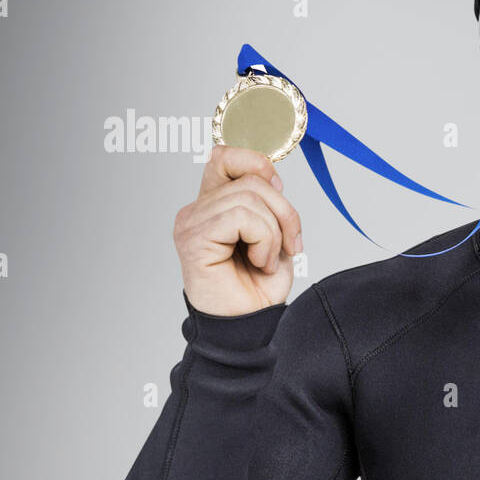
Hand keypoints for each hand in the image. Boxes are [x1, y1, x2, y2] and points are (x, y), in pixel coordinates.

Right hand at [174, 145, 302, 315]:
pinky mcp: (193, 238)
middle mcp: (197, 209)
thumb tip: (271, 175)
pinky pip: (241, 218)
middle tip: (288, 245)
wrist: (250, 323)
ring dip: (274, 233)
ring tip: (266, 259)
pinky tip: (257, 262)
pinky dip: (263, 241)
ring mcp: (191, 223)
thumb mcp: (274, 233)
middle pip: (251, 179)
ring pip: (250, 198)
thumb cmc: (258, 285)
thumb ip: (268, 201)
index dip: (256, 163)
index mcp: (214, 203)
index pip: (225, 155)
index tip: (278, 189)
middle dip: (284, 212)